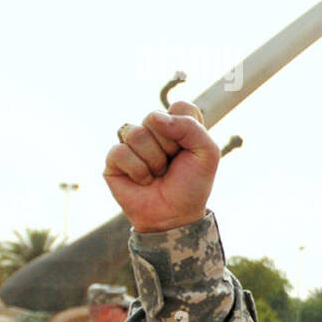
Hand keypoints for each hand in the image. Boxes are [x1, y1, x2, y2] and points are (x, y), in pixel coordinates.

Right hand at [103, 100, 219, 232]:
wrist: (175, 215)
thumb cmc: (192, 184)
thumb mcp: (207, 153)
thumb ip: (190, 127)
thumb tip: (155, 118)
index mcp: (177, 124)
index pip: (180, 106)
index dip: (187, 129)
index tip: (191, 149)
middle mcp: (153, 130)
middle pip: (155, 117)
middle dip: (169, 146)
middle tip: (172, 164)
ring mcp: (132, 143)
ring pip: (136, 134)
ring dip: (153, 160)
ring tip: (158, 173)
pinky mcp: (114, 159)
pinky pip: (120, 151)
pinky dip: (137, 170)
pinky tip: (143, 180)